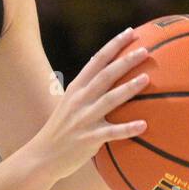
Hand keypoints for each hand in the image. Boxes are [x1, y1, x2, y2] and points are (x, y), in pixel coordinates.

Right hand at [28, 28, 150, 181]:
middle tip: (145, 50)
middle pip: (105, 75)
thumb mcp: (70, 103)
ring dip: (128, 88)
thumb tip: (108, 74)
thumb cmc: (61, 130)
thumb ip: (87, 90)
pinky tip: (144, 125)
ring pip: (109, 99)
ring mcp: (84, 119)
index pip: (97, 60)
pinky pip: (111, 133)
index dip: (114, 45)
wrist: (42, 156)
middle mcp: (80, 100)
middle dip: (125, 61)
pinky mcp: (88, 139)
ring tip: (146, 78)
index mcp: (76, 88)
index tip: (131, 32)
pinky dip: (127, 128)